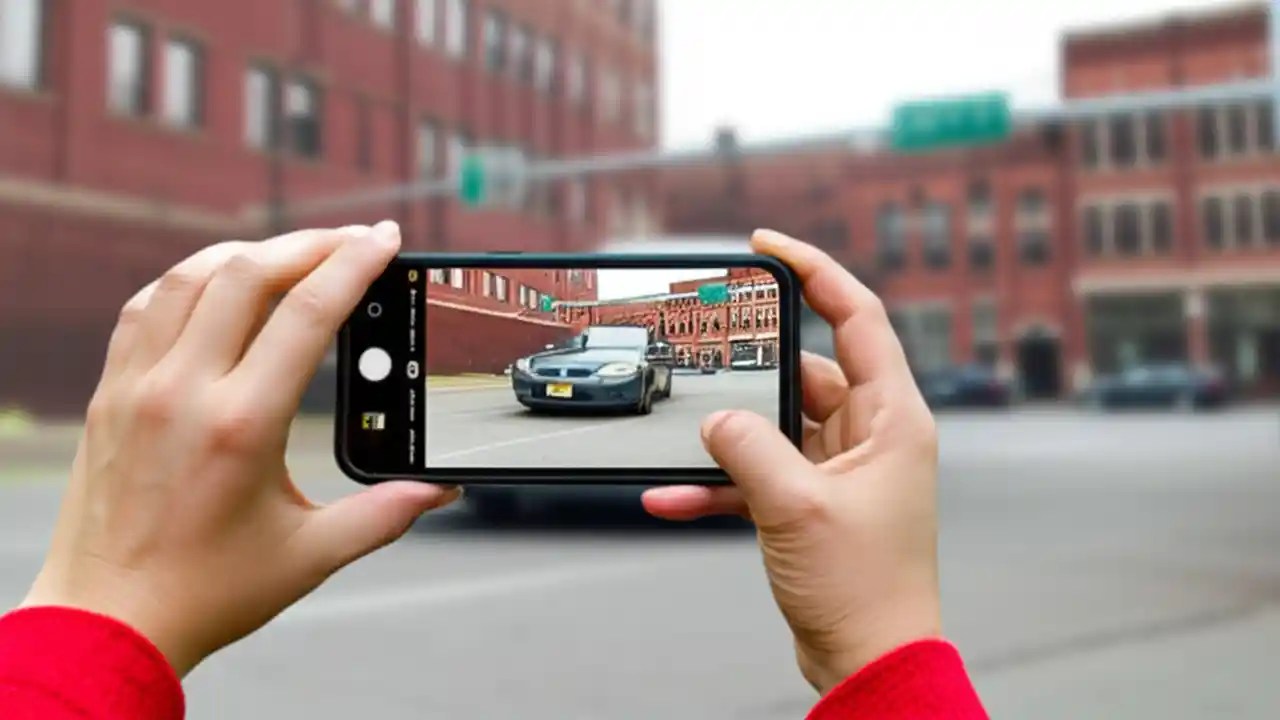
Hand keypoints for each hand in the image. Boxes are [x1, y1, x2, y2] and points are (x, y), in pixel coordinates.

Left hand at [21, 223, 460, 676]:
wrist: (105, 621)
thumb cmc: (206, 593)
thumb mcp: (310, 555)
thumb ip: (384, 515)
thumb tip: (441, 490)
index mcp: (241, 425)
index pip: (308, 312)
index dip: (355, 264)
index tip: (386, 240)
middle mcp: (183, 391)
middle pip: (248, 274)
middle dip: (312, 243)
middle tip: (355, 239)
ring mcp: (138, 386)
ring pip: (190, 276)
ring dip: (250, 252)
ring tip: (294, 253)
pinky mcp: (110, 393)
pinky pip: (147, 306)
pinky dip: (190, 280)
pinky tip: (218, 284)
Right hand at [643, 230, 940, 694]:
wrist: (869, 661)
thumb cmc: (866, 591)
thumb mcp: (797, 508)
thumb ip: (749, 450)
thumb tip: (716, 421)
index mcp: (893, 418)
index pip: (858, 316)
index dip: (816, 269)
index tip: (769, 245)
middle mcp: (871, 435)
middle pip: (805, 370)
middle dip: (751, 373)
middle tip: (709, 352)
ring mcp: (841, 469)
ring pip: (775, 426)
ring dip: (728, 439)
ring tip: (686, 442)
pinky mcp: (813, 502)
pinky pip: (759, 473)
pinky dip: (721, 483)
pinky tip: (674, 496)